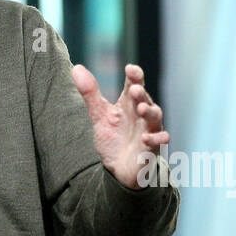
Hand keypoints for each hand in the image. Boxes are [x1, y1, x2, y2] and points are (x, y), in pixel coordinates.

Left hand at [72, 63, 169, 188]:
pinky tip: (145, 138)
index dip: (135, 76)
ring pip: (155, 116)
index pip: (134, 84)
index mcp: (129, 103)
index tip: (130, 69)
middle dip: (141, 94)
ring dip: (149, 112)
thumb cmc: (113, 139)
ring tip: (141, 109)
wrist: (119, 167)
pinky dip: (155, 138)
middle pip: (145, 99)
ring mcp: (149, 129)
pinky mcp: (152, 147)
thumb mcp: (99, 115)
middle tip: (134, 90)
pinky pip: (159, 140)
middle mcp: (142, 113)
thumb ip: (90, 93)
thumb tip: (76, 68)